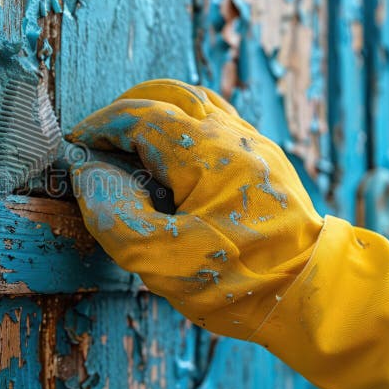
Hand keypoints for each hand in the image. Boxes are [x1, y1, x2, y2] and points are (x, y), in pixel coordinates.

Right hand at [68, 79, 323, 338]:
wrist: (310, 294)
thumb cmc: (238, 281)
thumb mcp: (160, 259)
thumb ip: (112, 214)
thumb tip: (87, 173)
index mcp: (207, 155)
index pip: (141, 117)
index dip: (102, 125)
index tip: (77, 142)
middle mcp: (232, 137)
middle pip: (170, 94)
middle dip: (126, 109)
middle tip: (100, 135)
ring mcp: (252, 144)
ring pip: (197, 101)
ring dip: (156, 111)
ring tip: (131, 139)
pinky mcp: (263, 159)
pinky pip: (218, 119)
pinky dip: (183, 123)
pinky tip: (171, 153)